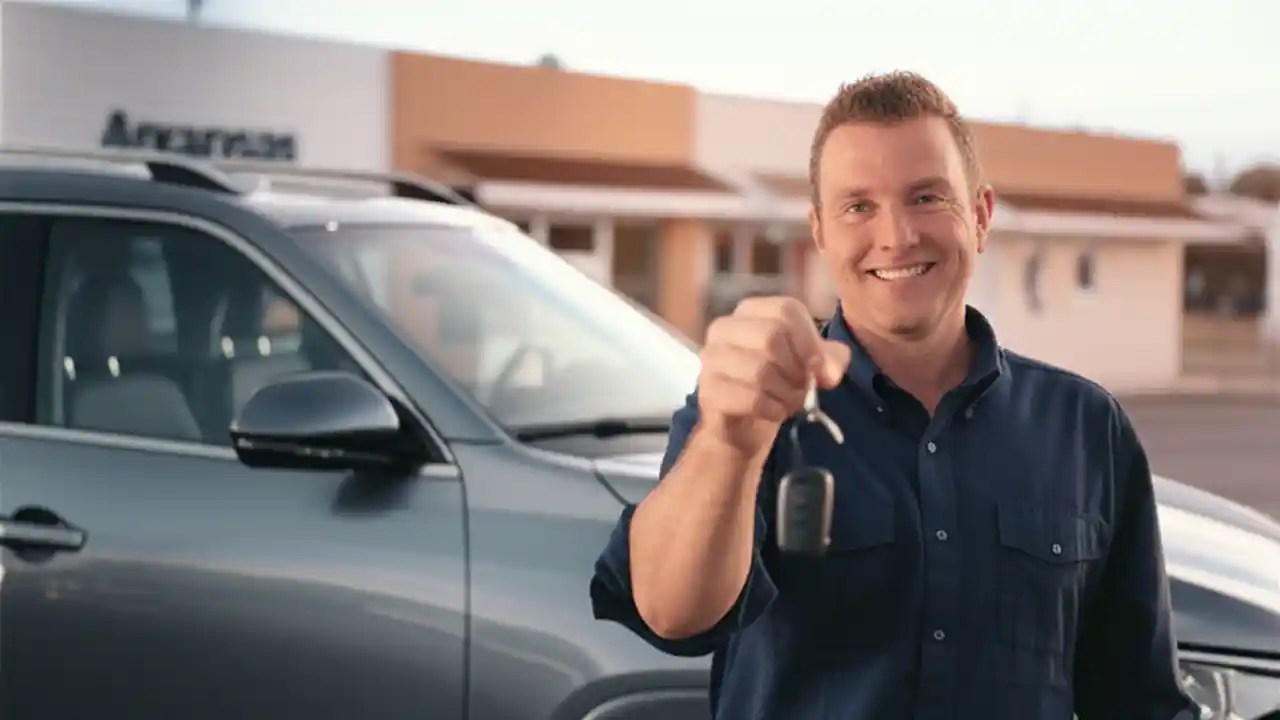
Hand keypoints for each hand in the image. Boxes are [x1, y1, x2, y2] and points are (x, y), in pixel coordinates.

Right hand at [696, 296, 850, 456]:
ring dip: (786, 393)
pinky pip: (750, 398)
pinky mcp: (709, 391)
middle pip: (772, 336)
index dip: (810, 340)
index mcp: (751, 311)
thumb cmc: (776, 383)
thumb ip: (828, 359)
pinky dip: (772, 409)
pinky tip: (775, 412)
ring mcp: (711, 358)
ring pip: (760, 370)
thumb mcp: (809, 364)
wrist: (742, 424)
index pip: (786, 310)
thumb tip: (829, 370)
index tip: (822, 369)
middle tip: (802, 387)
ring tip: (790, 402)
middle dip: (796, 368)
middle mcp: (724, 327)